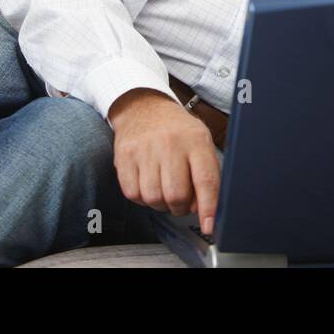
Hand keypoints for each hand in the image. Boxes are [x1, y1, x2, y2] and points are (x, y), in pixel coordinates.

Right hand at [108, 88, 220, 234]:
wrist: (143, 107)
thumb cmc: (176, 130)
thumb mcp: (200, 142)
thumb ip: (207, 175)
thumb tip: (204, 210)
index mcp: (195, 140)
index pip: (206, 180)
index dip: (208, 208)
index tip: (209, 226)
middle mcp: (170, 143)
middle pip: (177, 195)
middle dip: (180, 207)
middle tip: (181, 200)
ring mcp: (144, 149)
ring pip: (154, 198)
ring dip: (161, 204)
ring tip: (163, 190)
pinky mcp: (124, 157)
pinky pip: (133, 194)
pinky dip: (142, 198)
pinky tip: (148, 183)